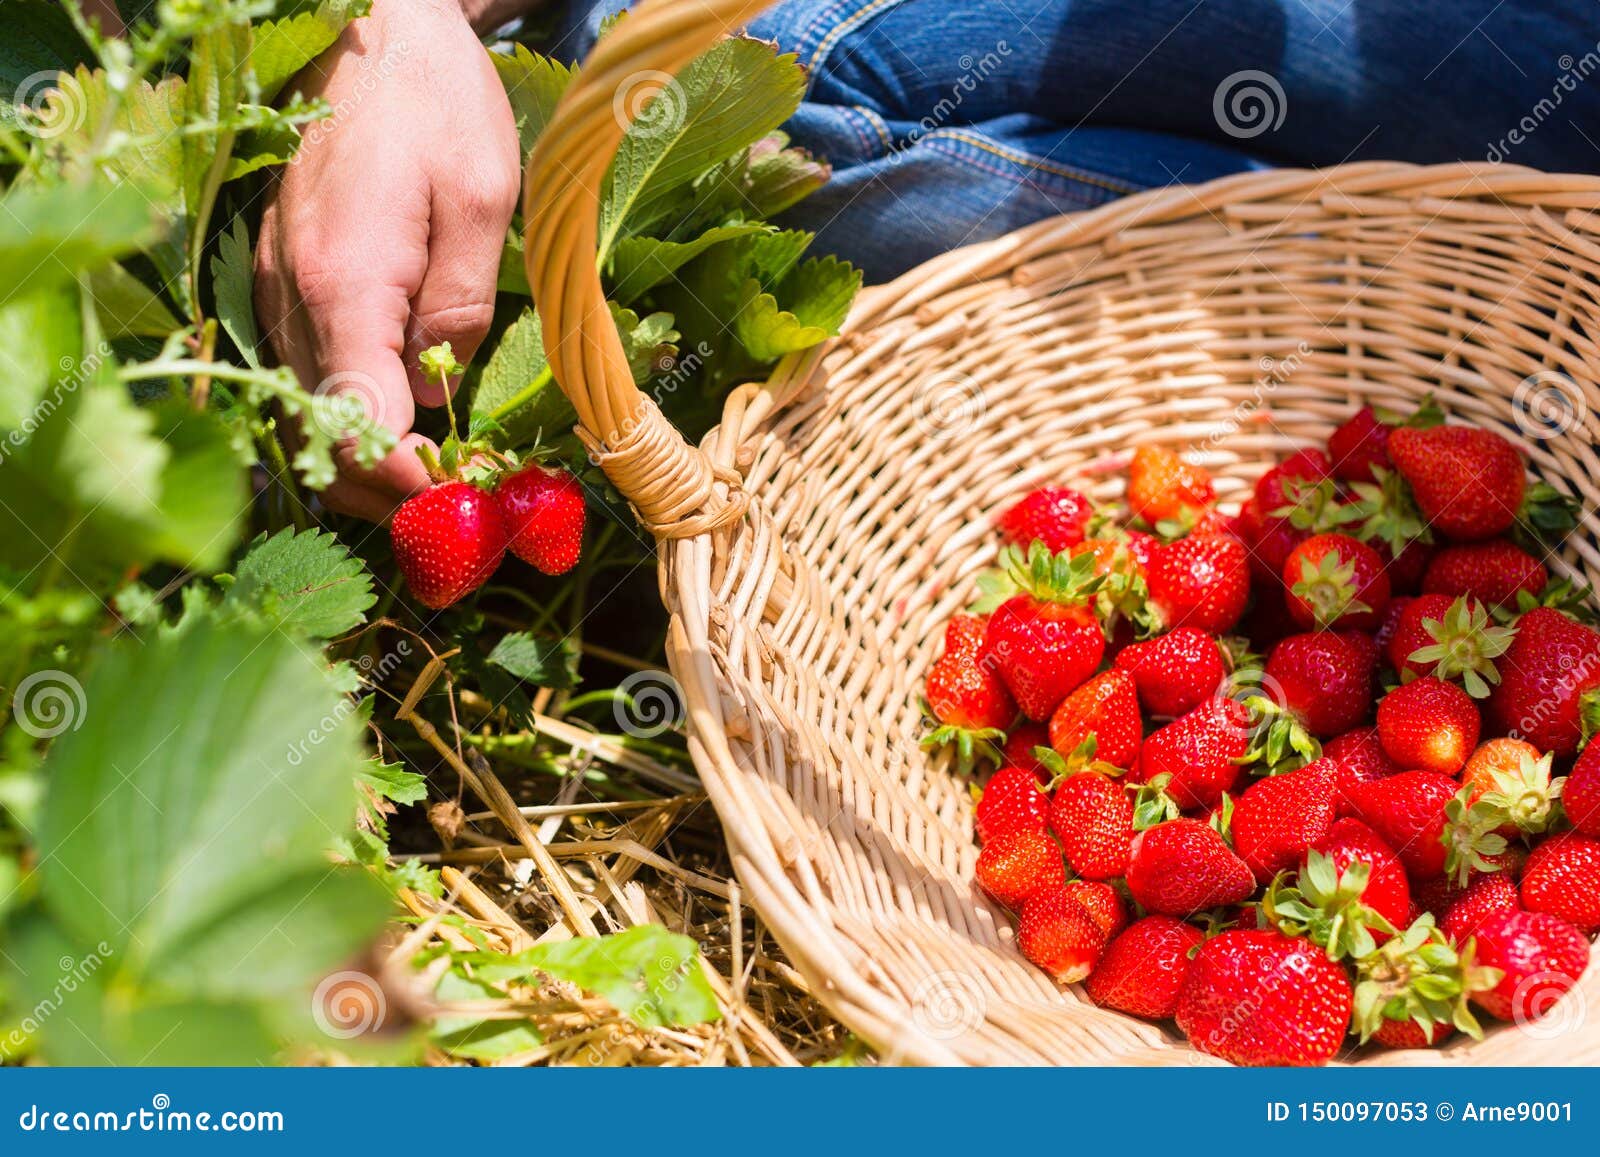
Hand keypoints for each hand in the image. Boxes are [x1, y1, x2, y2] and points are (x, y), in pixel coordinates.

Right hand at [256, 0, 520, 520]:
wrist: (369, 29)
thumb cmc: (432, 102)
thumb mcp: (483, 197)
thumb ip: (461, 304)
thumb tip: (440, 389)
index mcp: (344, 282)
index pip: (354, 418)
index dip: (399, 477)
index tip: (452, 500)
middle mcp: (291, 295)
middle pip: (319, 430)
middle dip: (381, 487)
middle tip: (451, 513)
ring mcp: (276, 288)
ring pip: (303, 408)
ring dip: (360, 461)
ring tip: (429, 487)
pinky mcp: (283, 279)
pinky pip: (304, 371)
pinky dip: (344, 417)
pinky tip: (395, 430)